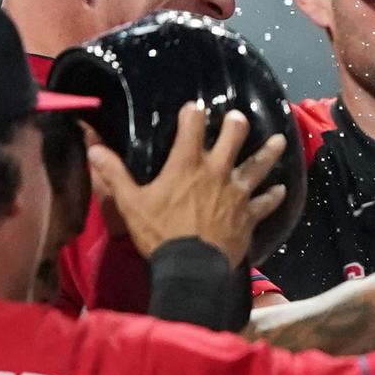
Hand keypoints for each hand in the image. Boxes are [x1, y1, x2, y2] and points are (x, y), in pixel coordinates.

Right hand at [87, 104, 287, 264]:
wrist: (191, 268)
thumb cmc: (160, 233)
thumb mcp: (130, 203)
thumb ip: (113, 173)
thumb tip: (93, 147)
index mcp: (187, 165)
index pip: (191, 128)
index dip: (193, 114)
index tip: (194, 106)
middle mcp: (216, 172)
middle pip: (233, 139)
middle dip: (236, 125)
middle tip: (239, 118)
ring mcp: (237, 193)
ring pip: (257, 167)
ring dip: (269, 153)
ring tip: (280, 141)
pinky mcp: (249, 215)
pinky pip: (265, 203)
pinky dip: (273, 196)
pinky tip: (281, 189)